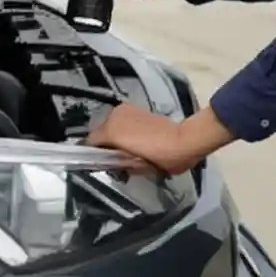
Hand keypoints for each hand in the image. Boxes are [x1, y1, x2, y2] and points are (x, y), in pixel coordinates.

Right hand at [85, 104, 235, 175]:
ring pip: (110, 126)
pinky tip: (134, 141)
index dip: (94, 155)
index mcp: (112, 131)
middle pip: (100, 133)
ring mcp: (125, 109)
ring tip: (127, 150)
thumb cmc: (162, 158)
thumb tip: (112, 162)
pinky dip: (122, 129)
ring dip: (114, 136)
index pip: (91, 142)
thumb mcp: (138, 168)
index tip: (101, 164)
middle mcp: (114, 116)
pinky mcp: (136, 108)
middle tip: (116, 160)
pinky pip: (121, 121)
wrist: (184, 140)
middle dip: (105, 145)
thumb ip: (119, 163)